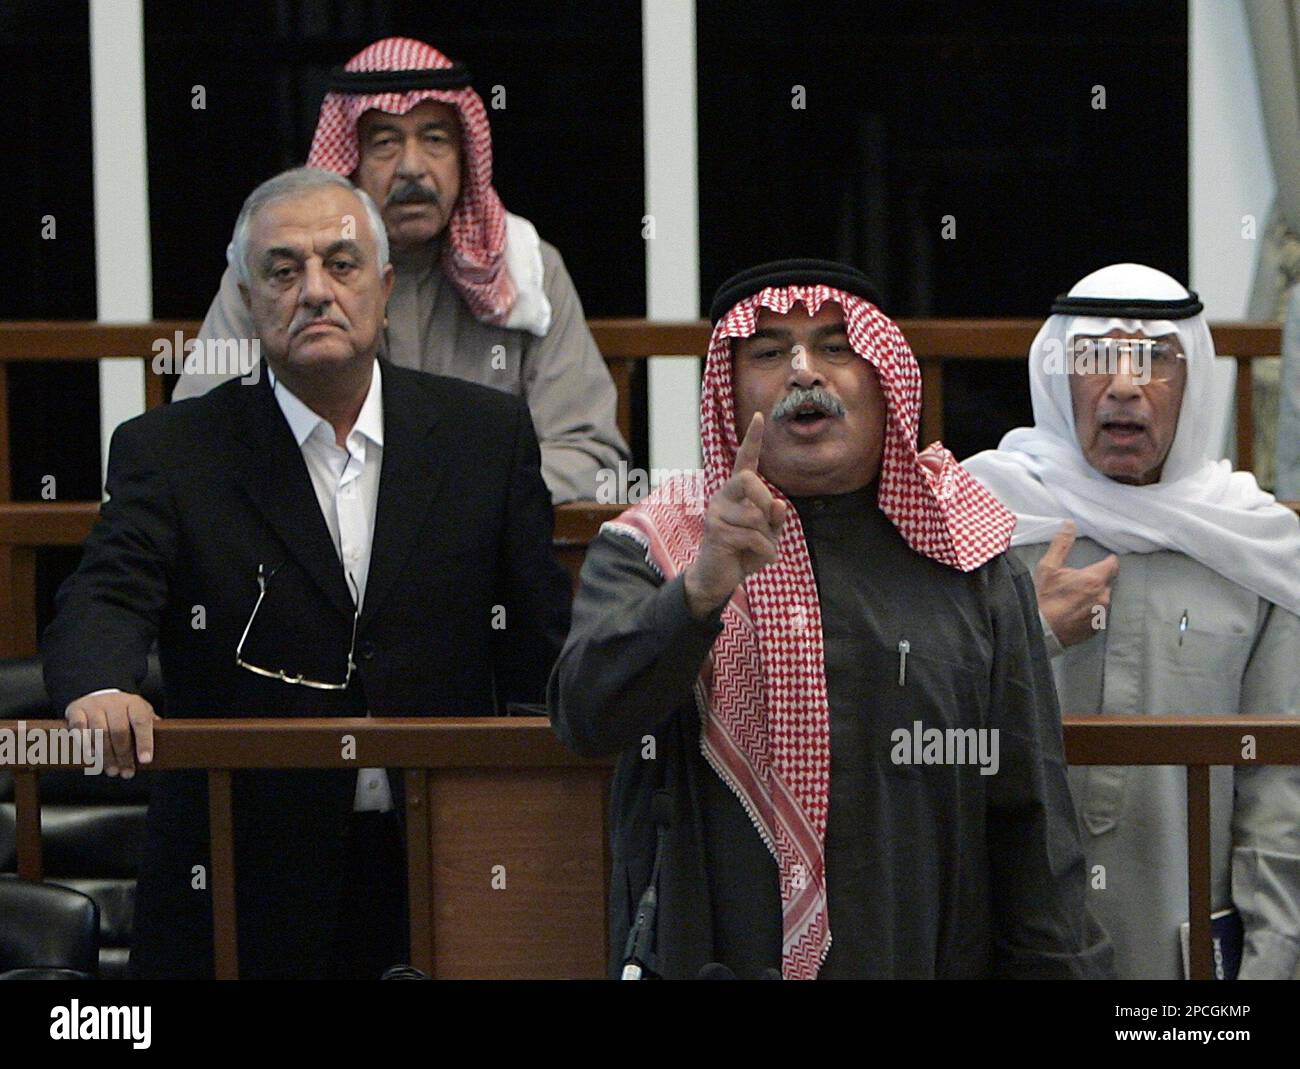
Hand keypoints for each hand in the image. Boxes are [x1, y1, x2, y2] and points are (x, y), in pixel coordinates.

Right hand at [64, 691, 157, 778]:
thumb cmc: (124, 712)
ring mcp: (94, 705)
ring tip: (111, 770)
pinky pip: (79, 727)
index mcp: (134, 703)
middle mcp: (114, 702)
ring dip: (105, 755)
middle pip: (119, 730)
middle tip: (125, 772)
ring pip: (99, 732)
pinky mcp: (76, 709)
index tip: (145, 760)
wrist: (98, 694)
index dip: (144, 742)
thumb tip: (166, 743)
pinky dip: (84, 743)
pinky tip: (90, 756)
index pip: (142, 722)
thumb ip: (150, 727)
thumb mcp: (140, 714)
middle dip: (123, 755)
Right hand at [683, 412, 787, 618]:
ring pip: (757, 517)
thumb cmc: (744, 552)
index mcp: (737, 493)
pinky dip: (766, 553)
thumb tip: (778, 503)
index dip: (753, 439)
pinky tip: (758, 560)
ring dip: (768, 539)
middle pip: (750, 480)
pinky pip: (754, 537)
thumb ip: (775, 519)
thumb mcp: (768, 534)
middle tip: (768, 523)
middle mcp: (724, 497)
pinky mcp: (716, 532)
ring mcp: (717, 513)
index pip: (745, 461)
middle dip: (766, 502)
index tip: (760, 416)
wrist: (717, 578)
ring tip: (759, 550)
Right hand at [1033, 522, 1118, 647]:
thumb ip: (1062, 544)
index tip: (1101, 561)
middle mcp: (1103, 596)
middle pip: (1106, 582)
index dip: (1107, 561)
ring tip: (1074, 598)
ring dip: (1093, 596)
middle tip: (1077, 582)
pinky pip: (1097, 614)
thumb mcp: (1048, 567)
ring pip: (1102, 599)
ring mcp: (1101, 614)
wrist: (1040, 630)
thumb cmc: (1043, 597)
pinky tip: (1074, 611)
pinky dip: (1089, 611)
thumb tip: (1070, 523)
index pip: (1112, 564)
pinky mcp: (1096, 628)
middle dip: (1096, 580)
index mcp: (1094, 579)